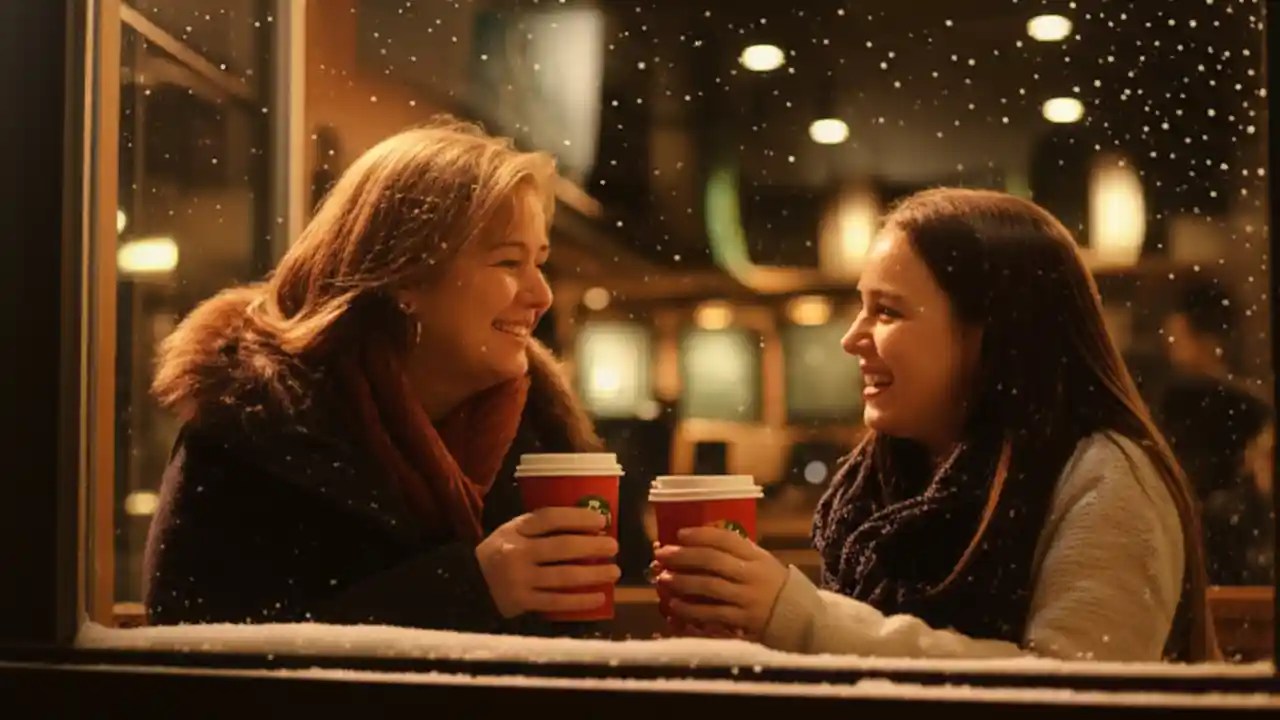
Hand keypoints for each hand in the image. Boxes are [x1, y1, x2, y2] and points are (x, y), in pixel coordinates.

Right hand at [476, 507, 619, 617]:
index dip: (578, 517)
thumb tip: (589, 527)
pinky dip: (580, 601)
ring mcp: (519, 580)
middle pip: (562, 547)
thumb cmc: (501, 553)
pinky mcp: (521, 602)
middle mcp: (516, 553)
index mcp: (515, 529)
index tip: (601, 520)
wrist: (469, 584)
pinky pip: (557, 602)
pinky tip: (598, 598)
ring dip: (594, 574)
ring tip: (613, 571)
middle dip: (593, 546)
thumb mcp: (513, 532)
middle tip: (613, 547)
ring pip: (564, 577)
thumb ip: (541, 528)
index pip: (550, 518)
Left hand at [653, 527, 788, 638]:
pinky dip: (690, 610)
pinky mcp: (742, 621)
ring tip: (663, 579)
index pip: (726, 539)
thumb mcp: (762, 563)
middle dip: (684, 556)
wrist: (799, 619)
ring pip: (709, 587)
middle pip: (713, 560)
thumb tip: (697, 543)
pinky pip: (712, 614)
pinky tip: (675, 606)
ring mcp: (747, 598)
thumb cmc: (773, 586)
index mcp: (757, 556)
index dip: (700, 534)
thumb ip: (737, 554)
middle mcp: (752, 575)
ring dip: (683, 582)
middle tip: (662, 554)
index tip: (679, 533)